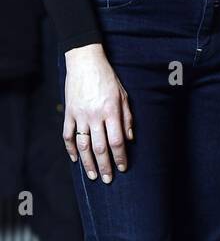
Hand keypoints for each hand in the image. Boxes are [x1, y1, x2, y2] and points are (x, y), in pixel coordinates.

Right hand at [63, 43, 133, 182]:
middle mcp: (94, 115)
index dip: (120, 157)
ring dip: (88, 163)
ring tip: (92, 175)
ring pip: (82, 145)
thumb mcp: (124, 95)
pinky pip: (68, 135)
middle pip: (99, 147)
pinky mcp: (69, 112)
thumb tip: (130, 139)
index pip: (116, 141)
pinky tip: (75, 159)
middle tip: (108, 179)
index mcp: (111, 111)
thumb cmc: (108, 78)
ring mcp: (79, 115)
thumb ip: (127, 118)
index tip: (123, 168)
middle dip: (105, 166)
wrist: (85, 61)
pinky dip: (71, 149)